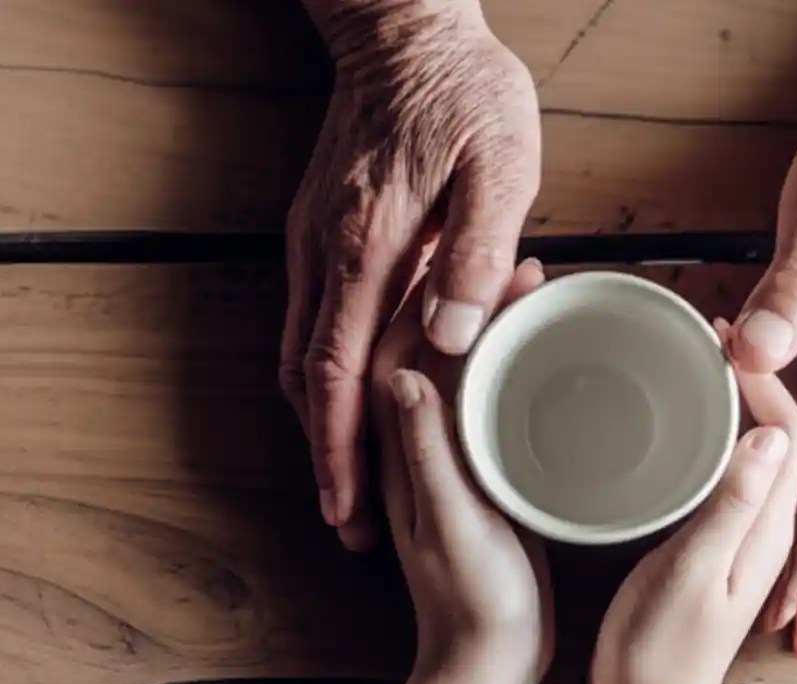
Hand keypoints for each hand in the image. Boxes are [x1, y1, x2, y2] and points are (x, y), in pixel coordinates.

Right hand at [281, 0, 540, 547]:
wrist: (406, 33)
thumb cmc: (463, 95)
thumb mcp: (497, 167)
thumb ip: (473, 252)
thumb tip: (451, 336)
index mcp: (367, 247)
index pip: (339, 373)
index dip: (342, 450)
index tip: (348, 508)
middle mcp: (324, 254)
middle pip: (307, 381)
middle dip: (326, 458)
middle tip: (349, 521)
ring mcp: (313, 242)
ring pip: (299, 355)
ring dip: (319, 423)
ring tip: (347, 479)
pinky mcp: (322, 229)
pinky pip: (309, 320)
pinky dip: (321, 376)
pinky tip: (349, 400)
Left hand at [371, 261, 552, 683]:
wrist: (492, 656)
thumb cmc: (472, 601)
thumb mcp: (452, 521)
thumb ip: (428, 452)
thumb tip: (406, 372)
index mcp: (401, 453)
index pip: (403, 355)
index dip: (437, 302)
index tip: (484, 266)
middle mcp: (421, 447)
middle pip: (439, 353)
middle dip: (473, 301)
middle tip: (529, 270)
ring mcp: (455, 458)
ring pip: (467, 372)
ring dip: (496, 329)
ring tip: (539, 296)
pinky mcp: (488, 472)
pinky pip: (493, 402)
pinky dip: (515, 368)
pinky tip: (547, 358)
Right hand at [590, 326, 796, 683]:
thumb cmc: (662, 649)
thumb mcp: (694, 570)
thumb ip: (734, 504)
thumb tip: (772, 433)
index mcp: (772, 528)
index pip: (792, 433)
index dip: (765, 378)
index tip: (726, 338)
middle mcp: (771, 526)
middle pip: (784, 435)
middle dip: (759, 379)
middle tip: (715, 337)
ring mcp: (748, 533)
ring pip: (763, 449)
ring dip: (743, 403)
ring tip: (707, 363)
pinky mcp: (722, 541)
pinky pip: (739, 471)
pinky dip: (725, 434)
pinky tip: (695, 423)